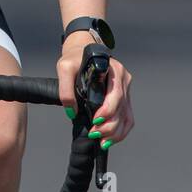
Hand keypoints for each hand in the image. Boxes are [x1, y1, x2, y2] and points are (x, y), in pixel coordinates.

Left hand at [57, 33, 133, 150]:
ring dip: (115, 133)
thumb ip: (65, 89)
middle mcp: (123, 80)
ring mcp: (126, 90)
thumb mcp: (64, 68)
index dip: (107, 111)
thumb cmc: (75, 57)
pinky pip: (127, 118)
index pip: (115, 95)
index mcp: (114, 70)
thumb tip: (71, 112)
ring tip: (101, 141)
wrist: (82, 50)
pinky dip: (120, 131)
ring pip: (127, 117)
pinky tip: (109, 140)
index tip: (95, 120)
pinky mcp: (124, 98)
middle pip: (122, 109)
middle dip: (109, 126)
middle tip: (93, 133)